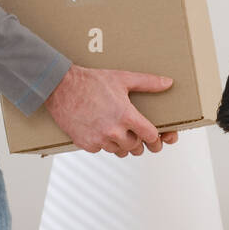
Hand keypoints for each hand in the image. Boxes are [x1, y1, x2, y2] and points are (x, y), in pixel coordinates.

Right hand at [45, 64, 180, 156]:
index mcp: (126, 115)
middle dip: (138, 142)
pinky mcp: (86, 144)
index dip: (156, 140)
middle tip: (134, 135)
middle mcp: (114, 130)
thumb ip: (147, 83)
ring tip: (117, 132)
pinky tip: (99, 130)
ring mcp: (99, 139)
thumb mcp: (121, 78)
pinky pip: (101, 150)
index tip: (157, 140)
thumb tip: (168, 83)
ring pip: (119, 151)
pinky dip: (102, 143)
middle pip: (136, 147)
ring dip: (121, 144)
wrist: (60, 86)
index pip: (150, 137)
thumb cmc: (92, 81)